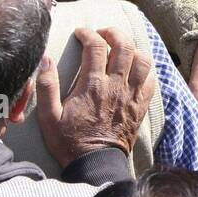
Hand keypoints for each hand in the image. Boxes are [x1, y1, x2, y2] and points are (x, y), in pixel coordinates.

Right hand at [36, 27, 156, 168]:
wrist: (95, 164)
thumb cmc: (69, 141)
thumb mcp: (48, 116)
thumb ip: (46, 86)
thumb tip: (45, 60)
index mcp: (92, 85)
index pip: (95, 46)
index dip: (87, 33)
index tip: (80, 33)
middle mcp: (116, 85)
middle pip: (124, 45)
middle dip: (113, 33)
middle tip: (102, 34)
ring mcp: (132, 95)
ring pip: (143, 59)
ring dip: (133, 49)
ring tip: (120, 49)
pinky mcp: (141, 105)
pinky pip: (151, 79)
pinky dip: (145, 69)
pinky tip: (134, 69)